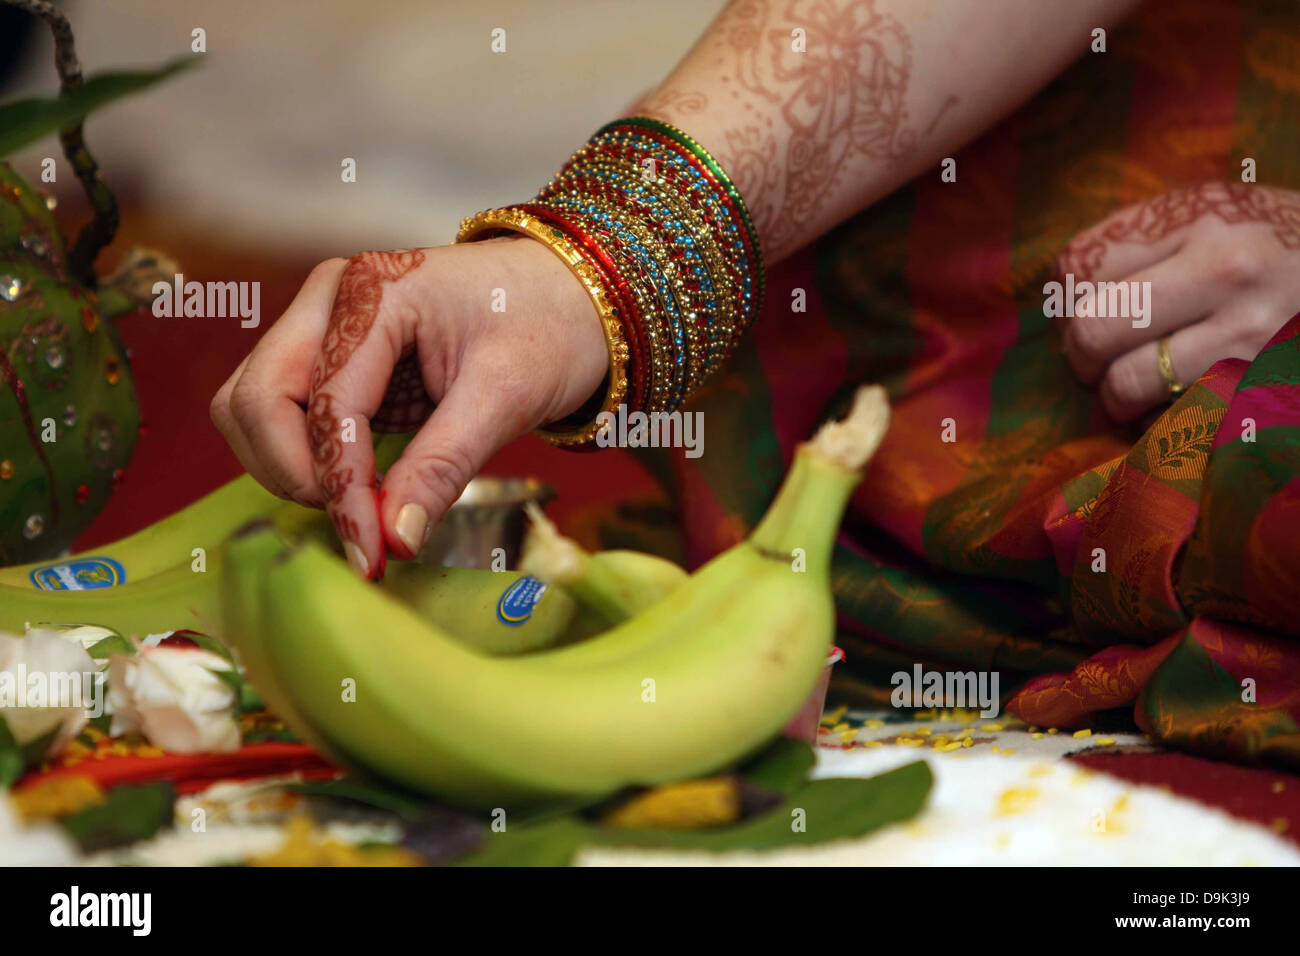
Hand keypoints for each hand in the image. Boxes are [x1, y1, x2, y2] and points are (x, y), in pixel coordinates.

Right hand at [211, 236, 608, 576]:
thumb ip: (443, 465)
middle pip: (254, 400)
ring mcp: (321, 323)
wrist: (571, 297)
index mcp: (374, 290)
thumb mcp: (506, 396)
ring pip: (252, 409)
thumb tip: (393, 540)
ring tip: (362, 505)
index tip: (371, 555)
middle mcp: (329, 298)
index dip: (340, 488)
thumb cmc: (548, 327)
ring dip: (289, 468)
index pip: (326, 404)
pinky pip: (282, 414)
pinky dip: (304, 459)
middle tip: (360, 526)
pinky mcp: (328, 357)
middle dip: (295, 475)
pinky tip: (359, 488)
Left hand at [1056, 182, 1299, 421]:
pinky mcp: (1263, 392)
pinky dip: (1160, 425)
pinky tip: (1181, 406)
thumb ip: (1145, 241)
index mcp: (1205, 217)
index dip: (1067, 299)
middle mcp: (1230, 272)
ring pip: (1126, 386)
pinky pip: (1172, 425)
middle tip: (1098, 362)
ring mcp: (1254, 337)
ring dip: (1117, 398)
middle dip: (1081, 356)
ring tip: (1138, 388)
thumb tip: (1062, 293)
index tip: (1086, 312)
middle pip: (1090, 331)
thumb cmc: (1284, 247)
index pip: (1078, 267)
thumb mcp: (1222, 213)